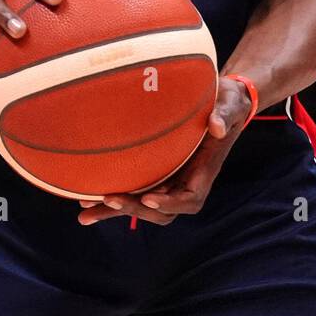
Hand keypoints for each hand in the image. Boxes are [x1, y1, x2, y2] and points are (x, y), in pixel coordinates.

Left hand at [77, 76, 251, 226]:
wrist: (219, 101)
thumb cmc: (228, 101)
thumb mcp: (230, 104)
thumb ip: (225, 114)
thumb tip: (217, 126)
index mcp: (204, 171)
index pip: (189, 199)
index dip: (169, 203)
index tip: (149, 199)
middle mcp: (185, 181)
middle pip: (161, 210)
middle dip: (135, 209)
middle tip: (111, 199)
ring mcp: (169, 178)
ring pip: (141, 205)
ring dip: (114, 211)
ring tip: (84, 214)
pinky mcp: (155, 171)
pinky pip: (133, 189)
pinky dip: (111, 197)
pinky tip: (85, 199)